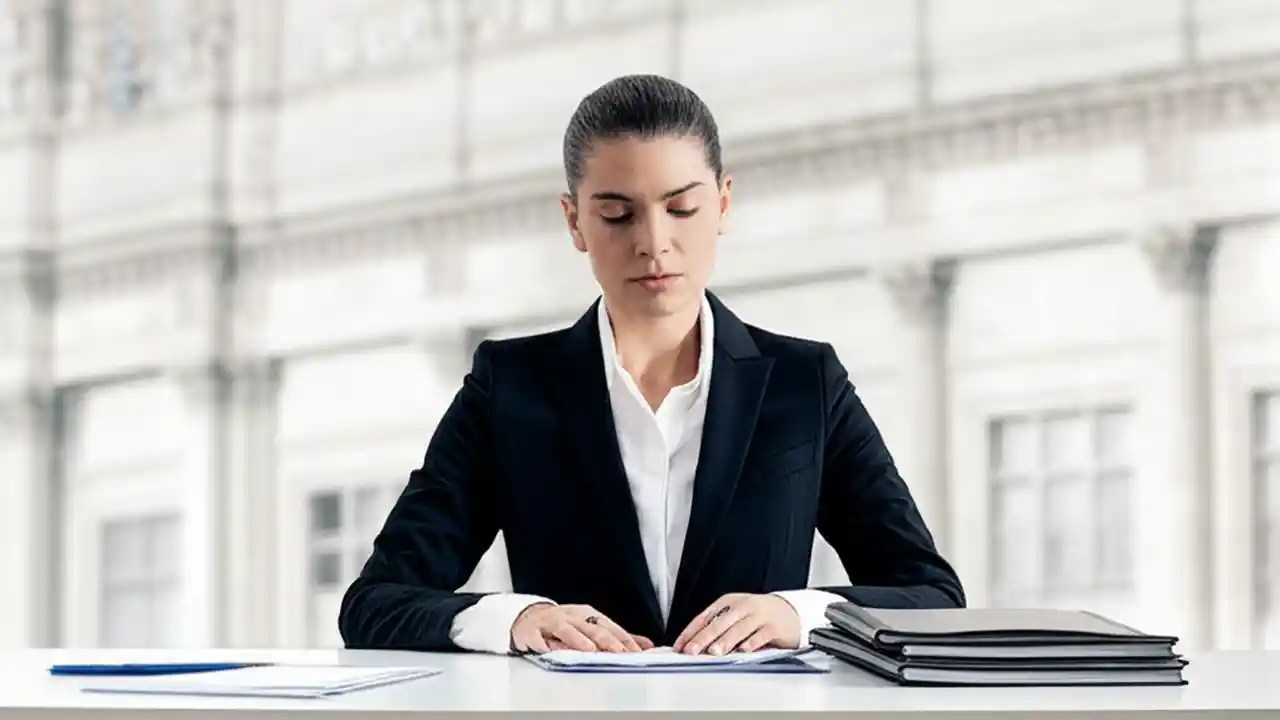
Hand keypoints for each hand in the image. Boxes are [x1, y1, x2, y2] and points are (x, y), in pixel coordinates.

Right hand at [510, 603, 654, 653]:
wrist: (529, 618)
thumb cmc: (565, 624)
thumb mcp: (592, 626)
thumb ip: (618, 636)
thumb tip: (645, 645)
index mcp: (588, 615)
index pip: (610, 627)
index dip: (624, 640)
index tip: (635, 652)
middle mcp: (572, 617)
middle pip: (592, 628)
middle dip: (607, 640)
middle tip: (619, 652)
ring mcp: (552, 622)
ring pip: (567, 629)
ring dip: (578, 639)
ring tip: (590, 650)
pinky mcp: (532, 631)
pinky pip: (538, 638)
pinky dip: (544, 644)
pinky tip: (550, 652)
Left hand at [673, 593, 800, 654]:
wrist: (789, 611)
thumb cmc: (758, 615)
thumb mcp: (735, 615)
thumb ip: (718, 627)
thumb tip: (694, 645)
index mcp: (728, 602)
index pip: (705, 617)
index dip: (691, 632)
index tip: (680, 645)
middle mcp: (742, 606)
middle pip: (720, 623)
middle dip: (704, 638)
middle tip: (692, 650)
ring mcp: (758, 616)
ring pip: (739, 629)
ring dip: (725, 641)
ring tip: (714, 652)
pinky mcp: (773, 627)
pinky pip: (760, 636)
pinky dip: (751, 643)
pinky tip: (743, 650)